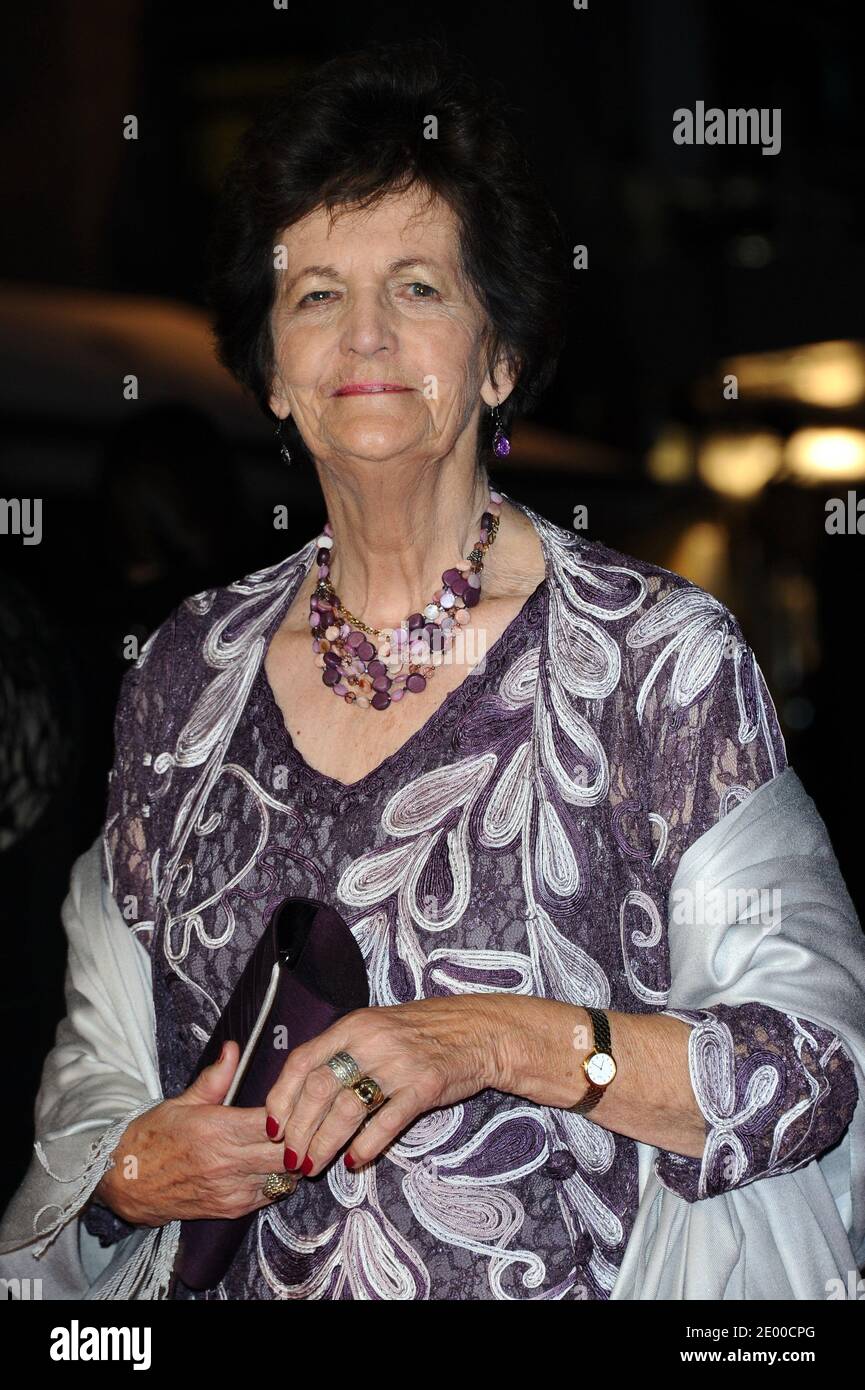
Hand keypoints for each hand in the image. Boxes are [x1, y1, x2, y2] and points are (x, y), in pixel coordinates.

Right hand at [92, 1042, 296, 1225]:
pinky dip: (281, 1179)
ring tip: (298, 1141)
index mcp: (216, 1130)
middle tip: (308, 1119)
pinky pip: (271, 1195)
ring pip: (285, 1176)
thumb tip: (234, 1048)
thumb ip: (215, 1078)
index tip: (299, 1096)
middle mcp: (227, 1163)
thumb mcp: (181, 1102)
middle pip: (287, 1151)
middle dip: (302, 1136)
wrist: (125, 1185)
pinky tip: (277, 1163)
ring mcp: (231, 1190)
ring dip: (294, 1159)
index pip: (274, 1120)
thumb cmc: (151, 1138)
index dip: (294, 1108)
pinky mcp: (231, 1209)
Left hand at [263, 995, 504, 1175]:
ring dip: (324, 1144)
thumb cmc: (423, 1031)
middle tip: (291, 1159)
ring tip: (313, 1167)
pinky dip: (365, 1146)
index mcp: (353, 1025)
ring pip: (347, 1110)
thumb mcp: (376, 1026)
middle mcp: (371, 1041)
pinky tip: (355, 1161)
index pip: (301, 1061)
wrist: (480, 1031)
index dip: (281, 1098)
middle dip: (298, 1130)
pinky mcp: (424, 1087)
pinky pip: (386, 1123)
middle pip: (318, 1090)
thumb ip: (342, 1050)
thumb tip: (302, 1088)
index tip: (273, 1128)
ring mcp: (398, 1064)